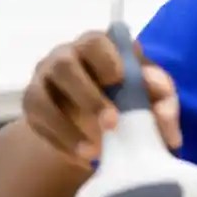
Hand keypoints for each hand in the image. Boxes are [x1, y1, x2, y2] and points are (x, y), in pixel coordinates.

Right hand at [21, 31, 181, 168]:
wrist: (100, 119)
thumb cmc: (133, 94)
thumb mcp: (154, 92)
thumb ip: (163, 95)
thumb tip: (163, 110)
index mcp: (97, 45)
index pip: (95, 41)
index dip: (106, 58)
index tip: (119, 79)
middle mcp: (65, 57)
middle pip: (64, 66)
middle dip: (88, 96)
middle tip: (111, 123)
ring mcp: (43, 82)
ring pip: (41, 96)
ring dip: (67, 125)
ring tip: (95, 150)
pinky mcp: (33, 109)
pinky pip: (37, 124)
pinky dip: (59, 142)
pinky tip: (81, 156)